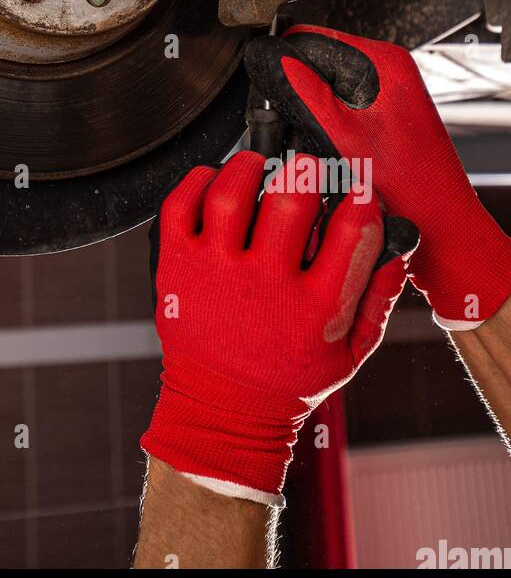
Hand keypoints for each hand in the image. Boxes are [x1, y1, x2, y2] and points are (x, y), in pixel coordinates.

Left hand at [141, 150, 412, 501]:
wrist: (223, 410)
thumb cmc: (287, 378)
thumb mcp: (349, 353)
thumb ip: (377, 298)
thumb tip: (399, 247)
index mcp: (315, 306)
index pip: (351, 231)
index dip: (362, 201)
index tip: (358, 195)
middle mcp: (264, 284)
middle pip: (291, 200)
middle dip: (306, 173)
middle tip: (307, 171)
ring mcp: (216, 271)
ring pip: (232, 192)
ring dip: (250, 167)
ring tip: (259, 168)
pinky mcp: (178, 265)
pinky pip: (182, 203)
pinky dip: (199, 180)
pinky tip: (216, 181)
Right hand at [245, 24, 510, 328]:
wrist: (438, 229)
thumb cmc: (407, 188)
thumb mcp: (339, 134)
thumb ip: (301, 90)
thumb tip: (266, 55)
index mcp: (383, 61)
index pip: (308, 39)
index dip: (281, 66)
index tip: (271, 98)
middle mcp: (389, 70)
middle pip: (315, 63)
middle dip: (295, 95)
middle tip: (294, 130)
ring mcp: (387, 94)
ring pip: (323, 88)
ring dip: (308, 115)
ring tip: (314, 145)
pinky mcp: (383, 115)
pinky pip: (339, 108)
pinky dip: (325, 128)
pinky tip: (330, 152)